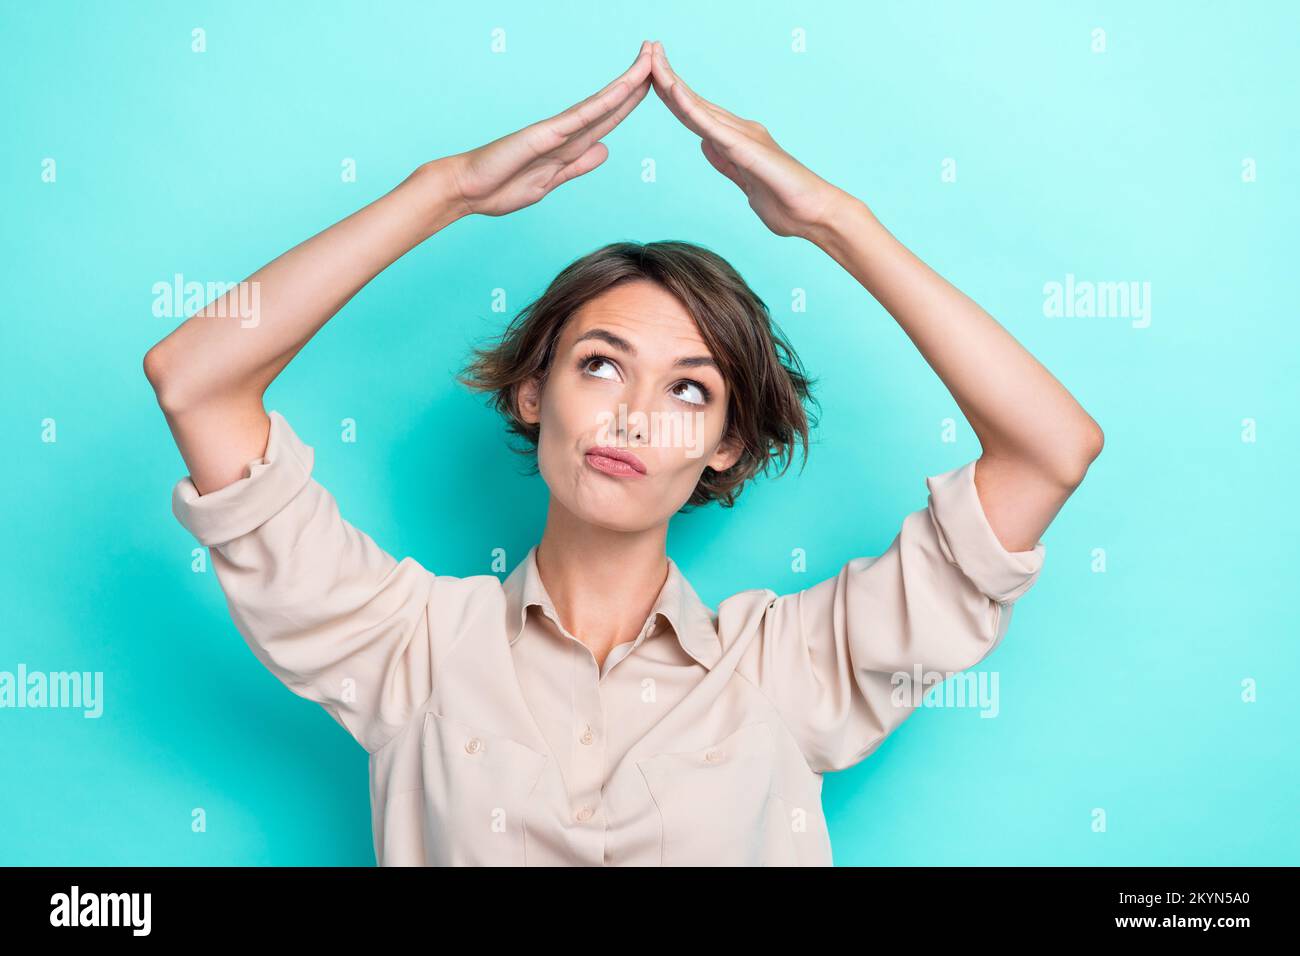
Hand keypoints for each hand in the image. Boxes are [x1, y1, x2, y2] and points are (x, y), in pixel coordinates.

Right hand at [446, 41, 653, 216]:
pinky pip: (582, 116)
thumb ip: (578, 165)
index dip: (633, 101)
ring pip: (602, 103)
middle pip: (611, 103)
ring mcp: (558, 130)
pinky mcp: (546, 134)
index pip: (610, 119)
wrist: (467, 189)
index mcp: (571, 145)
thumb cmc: (500, 186)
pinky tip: (624, 88)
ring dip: (627, 81)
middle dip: (637, 80)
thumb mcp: (551, 181)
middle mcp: (568, 132)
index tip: (654, 82)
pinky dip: (605, 101)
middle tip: (658, 52)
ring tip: (650, 56)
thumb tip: (604, 150)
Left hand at [649, 41, 846, 239]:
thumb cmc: (786, 202)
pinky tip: (674, 90)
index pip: (695, 114)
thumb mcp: (744, 182)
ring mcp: (743, 137)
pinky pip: (712, 126)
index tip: (652, 75)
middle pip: (693, 102)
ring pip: (699, 107)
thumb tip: (705, 144)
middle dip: (667, 77)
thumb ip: (725, 163)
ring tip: (653, 58)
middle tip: (647, 49)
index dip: (673, 95)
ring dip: (673, 83)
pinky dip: (691, 107)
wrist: (816, 213)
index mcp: (735, 141)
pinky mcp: (746, 150)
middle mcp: (738, 131)